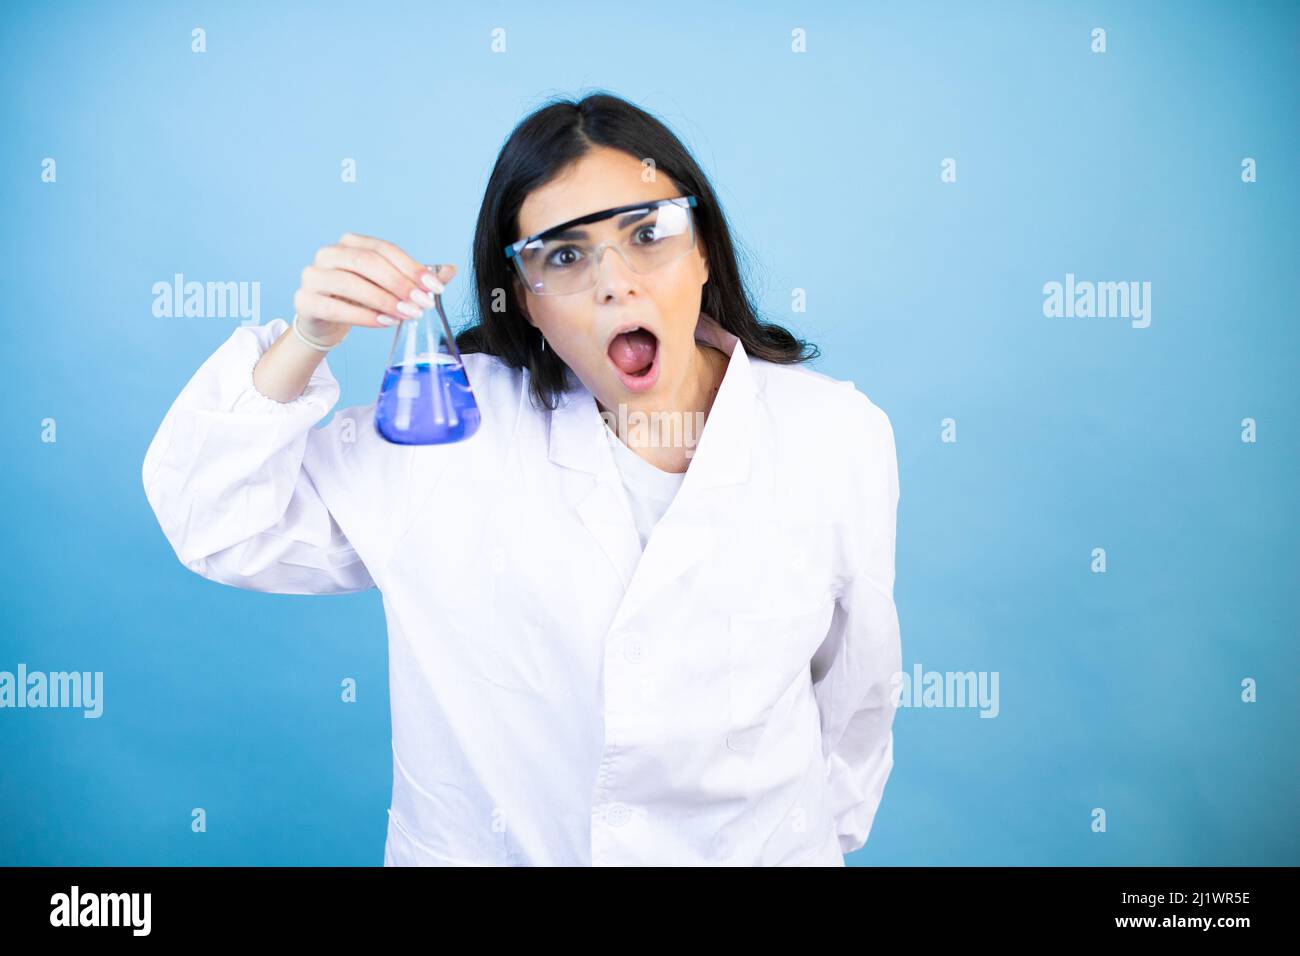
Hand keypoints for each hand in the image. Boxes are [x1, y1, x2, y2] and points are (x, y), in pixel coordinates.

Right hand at [294, 232, 456, 344]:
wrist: (325, 322)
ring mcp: (312, 275)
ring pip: (350, 283)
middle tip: (423, 303)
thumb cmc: (359, 299)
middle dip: (400, 284)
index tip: (435, 288)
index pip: (384, 249)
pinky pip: (335, 307)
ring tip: (408, 314)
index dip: (412, 268)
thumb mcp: (389, 287)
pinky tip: (385, 322)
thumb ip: (416, 278)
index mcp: (351, 242)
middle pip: (367, 262)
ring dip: (384, 300)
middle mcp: (329, 253)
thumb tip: (450, 270)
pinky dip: (363, 316)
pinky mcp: (304, 300)